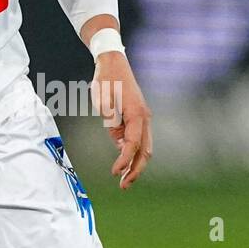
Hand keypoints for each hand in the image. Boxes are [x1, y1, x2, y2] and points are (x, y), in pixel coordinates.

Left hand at [90, 52, 152, 189]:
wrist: (112, 62)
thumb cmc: (107, 80)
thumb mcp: (103, 101)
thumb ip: (112, 123)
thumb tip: (120, 141)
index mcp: (137, 114)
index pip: (133, 144)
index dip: (124, 160)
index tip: (114, 172)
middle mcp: (144, 118)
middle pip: (145, 151)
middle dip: (135, 170)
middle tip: (123, 185)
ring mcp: (142, 119)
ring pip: (143, 148)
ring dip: (134, 165)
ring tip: (123, 180)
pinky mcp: (136, 120)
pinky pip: (137, 142)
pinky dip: (131, 155)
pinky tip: (122, 165)